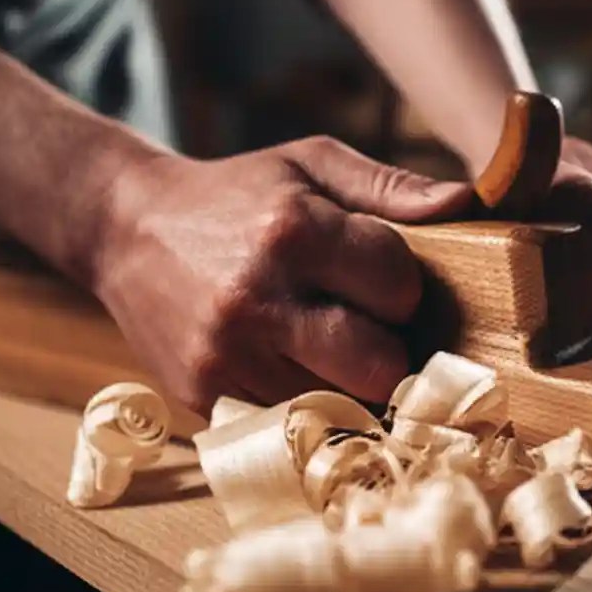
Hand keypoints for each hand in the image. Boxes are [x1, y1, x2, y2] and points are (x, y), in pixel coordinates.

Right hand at [94, 136, 469, 413]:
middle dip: (388, 350)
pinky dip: (305, 408)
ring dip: (349, 386)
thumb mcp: (310, 164)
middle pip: (379, 365)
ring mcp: (226, 357)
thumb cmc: (237, 195)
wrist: (126, 228)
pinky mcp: (203, 396)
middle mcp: (256, 299)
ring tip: (327, 348)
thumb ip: (389, 185)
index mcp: (290, 231)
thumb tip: (466, 203)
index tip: (381, 279)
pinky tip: (294, 371)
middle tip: (366, 327)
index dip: (402, 285)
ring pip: (339, 407)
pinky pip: (289, 427)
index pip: (398, 285)